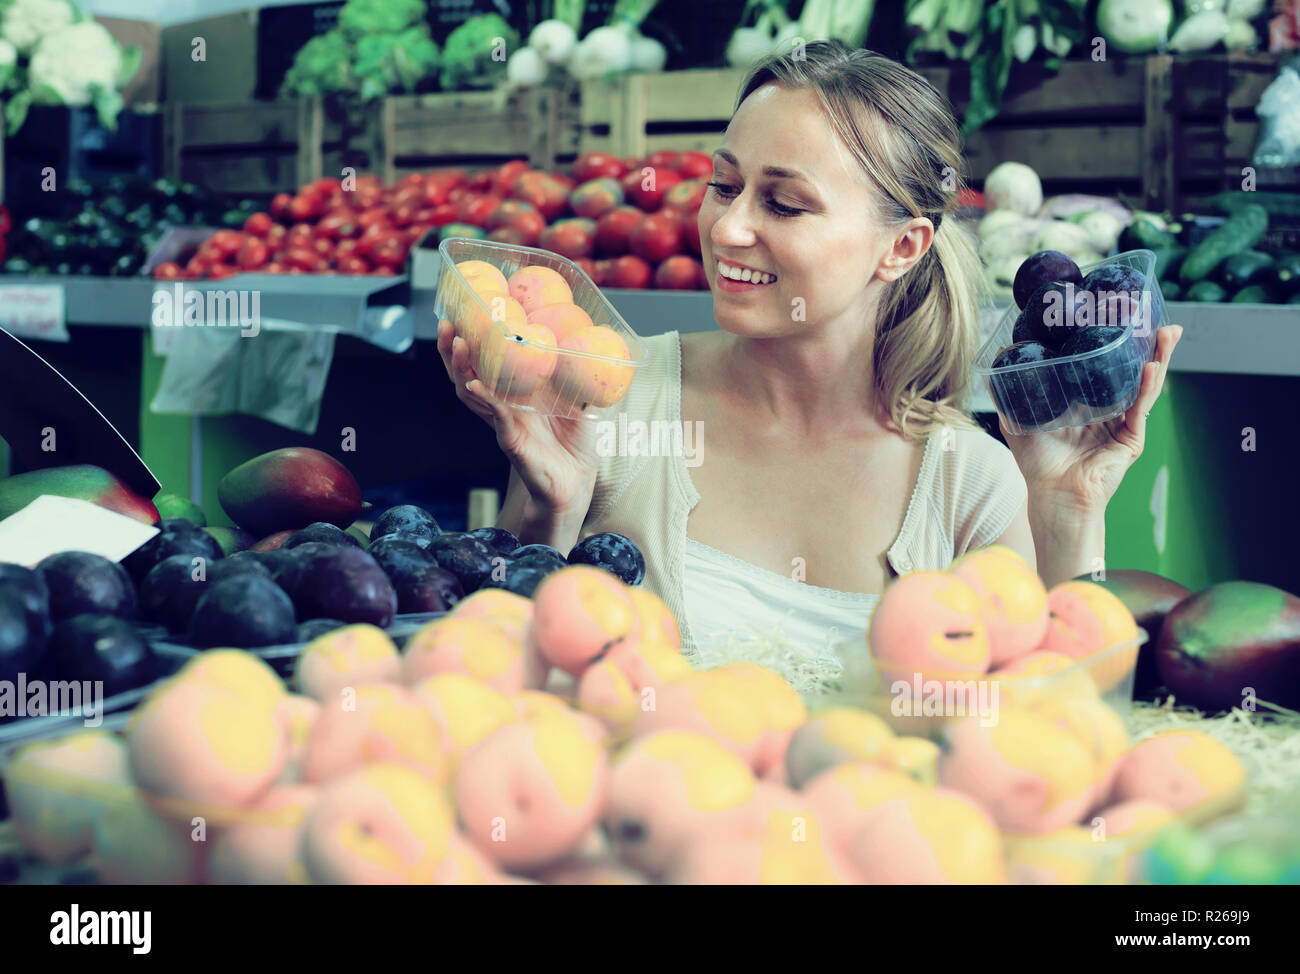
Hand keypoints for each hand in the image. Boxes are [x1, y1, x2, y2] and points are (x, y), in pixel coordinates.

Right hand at [436, 319, 600, 514]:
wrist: (577, 481)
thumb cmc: (574, 442)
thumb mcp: (578, 399)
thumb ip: (577, 374)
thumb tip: (590, 341)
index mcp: (514, 391)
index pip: (483, 362)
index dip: (470, 340)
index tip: (462, 314)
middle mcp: (502, 405)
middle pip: (465, 374)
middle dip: (452, 349)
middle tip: (448, 324)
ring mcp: (502, 422)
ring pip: (471, 393)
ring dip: (462, 368)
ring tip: (457, 345)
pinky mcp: (511, 440)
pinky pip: (495, 416)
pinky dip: (485, 399)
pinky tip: (475, 386)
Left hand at [1000, 324, 1183, 512]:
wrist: (1052, 494)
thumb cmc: (1037, 462)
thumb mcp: (1019, 418)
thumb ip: (1011, 391)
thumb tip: (999, 356)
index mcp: (1088, 405)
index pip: (1106, 368)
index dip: (1115, 344)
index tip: (1120, 317)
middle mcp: (1110, 412)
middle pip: (1132, 371)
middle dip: (1147, 344)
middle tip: (1154, 316)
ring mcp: (1123, 425)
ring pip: (1145, 385)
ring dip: (1159, 357)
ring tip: (1167, 332)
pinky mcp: (1131, 440)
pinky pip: (1140, 409)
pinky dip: (1147, 387)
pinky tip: (1152, 367)